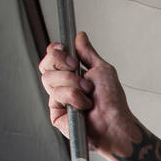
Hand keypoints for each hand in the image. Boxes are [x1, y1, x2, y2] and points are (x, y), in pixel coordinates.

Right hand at [38, 31, 137, 157]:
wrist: (114, 123)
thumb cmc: (113, 102)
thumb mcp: (102, 70)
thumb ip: (88, 53)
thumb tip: (80, 37)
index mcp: (71, 75)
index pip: (52, 57)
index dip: (56, 52)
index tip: (66, 50)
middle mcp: (62, 87)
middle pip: (45, 65)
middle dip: (62, 64)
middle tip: (77, 70)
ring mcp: (58, 101)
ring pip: (49, 79)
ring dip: (72, 83)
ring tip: (87, 93)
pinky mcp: (56, 114)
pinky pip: (55, 95)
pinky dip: (73, 97)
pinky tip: (84, 105)